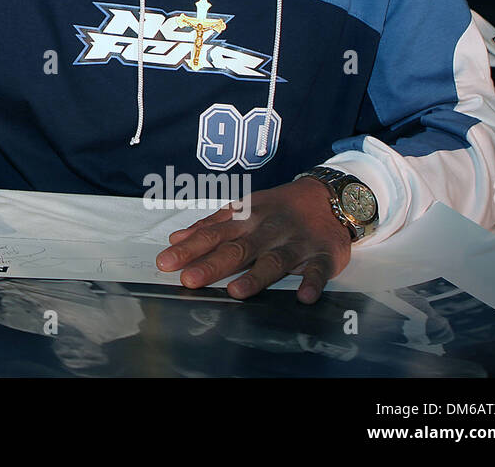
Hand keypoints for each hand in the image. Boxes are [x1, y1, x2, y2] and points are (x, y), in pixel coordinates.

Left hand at [154, 178, 351, 302]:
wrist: (329, 197)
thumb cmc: (279, 207)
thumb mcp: (244, 208)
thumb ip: (211, 225)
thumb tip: (175, 238)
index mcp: (246, 219)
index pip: (213, 235)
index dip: (189, 249)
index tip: (165, 262)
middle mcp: (268, 230)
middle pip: (238, 249)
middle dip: (212, 264)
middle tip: (188, 280)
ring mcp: (296, 243)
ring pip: (275, 260)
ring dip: (256, 276)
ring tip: (236, 292)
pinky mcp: (324, 255)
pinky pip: (319, 270)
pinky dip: (312, 282)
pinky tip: (304, 296)